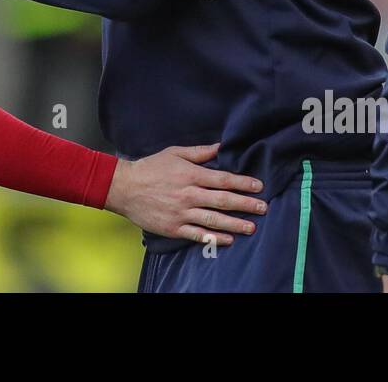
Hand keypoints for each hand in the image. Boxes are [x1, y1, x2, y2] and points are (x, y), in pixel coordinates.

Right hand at [104, 142, 266, 246]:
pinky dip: (214, 238)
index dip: (243, 183)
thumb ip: (199, 153)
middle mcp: (189, 194)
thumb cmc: (150, 168)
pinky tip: (228, 240)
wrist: (124, 188)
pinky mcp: (174, 227)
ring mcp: (181, 212)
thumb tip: (220, 147)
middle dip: (246, 204)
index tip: (259, 186)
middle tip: (263, 208)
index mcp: (190, 174)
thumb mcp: (174, 153)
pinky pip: (198, 234)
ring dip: (235, 223)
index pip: (223, 179)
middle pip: (223, 200)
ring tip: (252, 227)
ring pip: (214, 219)